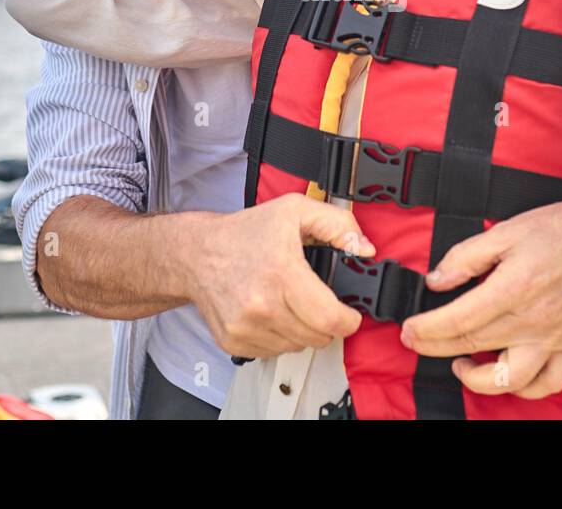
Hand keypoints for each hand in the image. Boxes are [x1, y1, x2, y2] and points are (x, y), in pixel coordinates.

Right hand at [191, 195, 374, 359]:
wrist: (197, 253)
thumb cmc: (245, 232)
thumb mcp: (295, 210)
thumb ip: (338, 224)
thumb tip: (364, 248)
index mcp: (281, 273)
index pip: (329, 319)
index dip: (348, 320)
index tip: (349, 314)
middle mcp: (261, 305)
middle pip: (317, 337)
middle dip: (327, 323)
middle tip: (318, 302)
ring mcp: (245, 327)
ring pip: (297, 347)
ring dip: (302, 330)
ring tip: (290, 302)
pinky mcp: (233, 341)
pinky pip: (274, 352)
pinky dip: (280, 337)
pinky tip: (272, 313)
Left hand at [398, 179, 561, 398]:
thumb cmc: (561, 229)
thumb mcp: (505, 230)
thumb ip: (466, 256)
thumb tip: (437, 280)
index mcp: (514, 289)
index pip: (459, 320)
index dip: (427, 329)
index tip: (409, 329)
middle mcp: (533, 320)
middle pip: (473, 345)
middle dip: (435, 347)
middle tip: (416, 341)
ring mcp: (553, 337)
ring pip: (509, 379)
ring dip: (477, 379)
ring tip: (460, 364)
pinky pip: (548, 382)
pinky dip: (524, 388)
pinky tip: (505, 374)